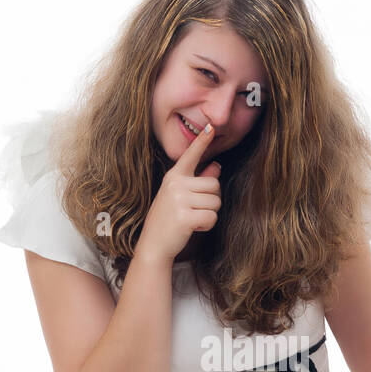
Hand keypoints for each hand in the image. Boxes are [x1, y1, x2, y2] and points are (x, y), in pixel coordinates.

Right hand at [137, 120, 220, 260]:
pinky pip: (212, 217)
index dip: (202, 141)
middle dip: (211, 199)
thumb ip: (198, 181)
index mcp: (174, 177)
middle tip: (194, 209)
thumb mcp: (180, 196)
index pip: (191, 156)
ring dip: (209, 213)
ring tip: (191, 218)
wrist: (153, 245)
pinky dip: (207, 225)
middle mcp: (176, 184)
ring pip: (216, 201)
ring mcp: (179, 200)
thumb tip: (217, 166)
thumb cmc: (168, 219)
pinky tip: (193, 227)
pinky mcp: (185, 216)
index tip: (212, 126)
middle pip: (214, 184)